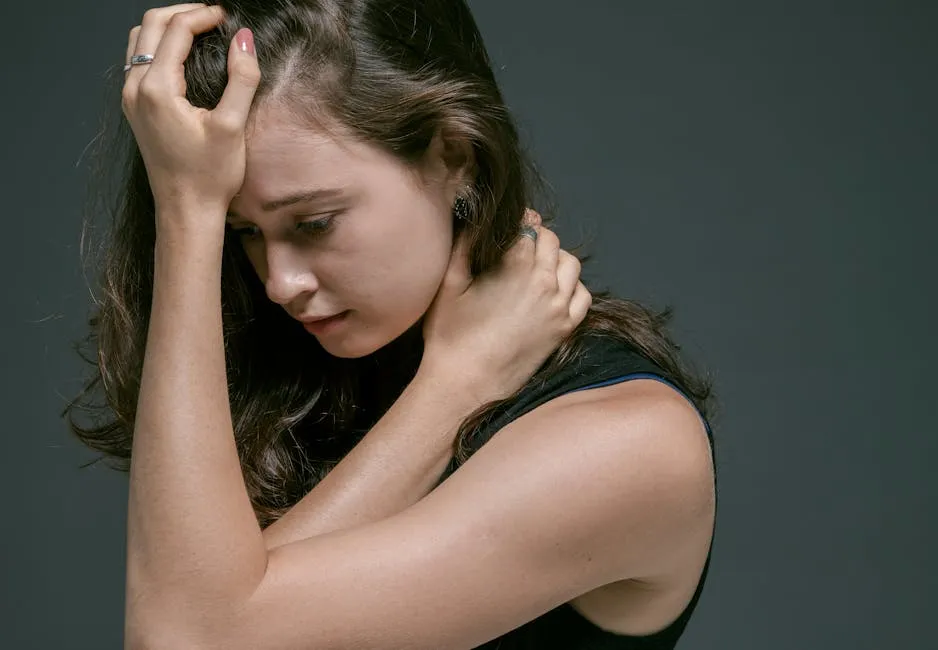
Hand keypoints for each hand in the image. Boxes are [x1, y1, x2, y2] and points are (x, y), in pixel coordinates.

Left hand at [121, 4, 259, 226]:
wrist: (186, 211)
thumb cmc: (209, 176)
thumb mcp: (232, 126)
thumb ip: (241, 78)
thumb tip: (244, 38)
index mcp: (157, 89)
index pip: (175, 30)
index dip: (203, 16)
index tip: (228, 17)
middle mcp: (135, 89)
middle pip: (150, 25)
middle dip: (183, 14)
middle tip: (214, 17)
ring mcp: (131, 99)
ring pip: (139, 40)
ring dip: (168, 27)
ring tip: (200, 30)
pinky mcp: (135, 108)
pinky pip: (138, 61)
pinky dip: (159, 46)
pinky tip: (184, 55)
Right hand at [421, 210, 591, 402]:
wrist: (465, 384)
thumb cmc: (450, 336)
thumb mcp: (449, 284)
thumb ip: (465, 246)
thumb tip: (476, 222)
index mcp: (516, 266)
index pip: (528, 226)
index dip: (518, 222)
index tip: (510, 225)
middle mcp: (544, 282)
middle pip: (551, 241)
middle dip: (537, 237)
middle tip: (520, 245)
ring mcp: (558, 307)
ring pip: (571, 264)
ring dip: (556, 258)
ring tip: (537, 266)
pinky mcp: (564, 329)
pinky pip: (582, 296)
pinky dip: (573, 287)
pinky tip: (554, 291)